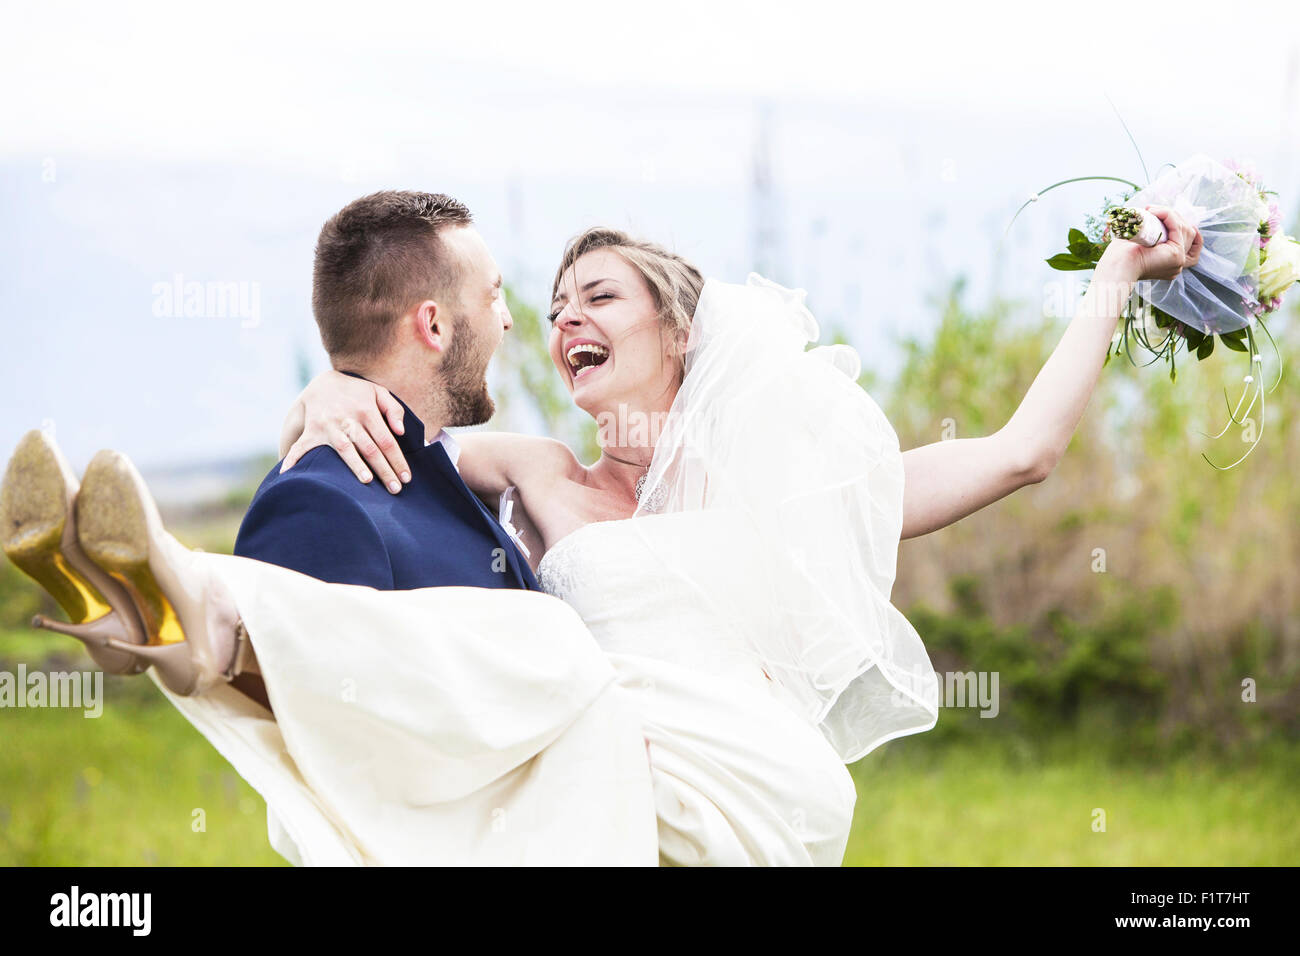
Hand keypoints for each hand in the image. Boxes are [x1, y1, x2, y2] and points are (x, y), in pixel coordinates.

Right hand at [280, 370, 410, 492]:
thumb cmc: (357, 393)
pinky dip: (294, 460)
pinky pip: (303, 447)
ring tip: (368, 483)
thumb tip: (400, 431)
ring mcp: (329, 426)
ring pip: (345, 450)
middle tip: (395, 490)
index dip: (398, 461)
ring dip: (356, 467)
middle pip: (370, 449)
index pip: (387, 441)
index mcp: (367, 411)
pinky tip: (289, 474)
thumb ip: (394, 410)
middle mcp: (348, 419)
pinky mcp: (313, 431)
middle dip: (384, 470)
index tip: (406, 478)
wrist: (324, 383)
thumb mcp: (379, 393)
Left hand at [1103, 205, 1202, 281]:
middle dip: (1173, 217)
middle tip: (1152, 210)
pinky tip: (1154, 211)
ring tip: (1150, 210)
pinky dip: (1168, 216)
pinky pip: (1178, 228)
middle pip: (1187, 233)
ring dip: (1168, 214)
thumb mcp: (1140, 240)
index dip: (1186, 228)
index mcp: (1169, 263)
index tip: (1173, 216)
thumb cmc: (1120, 255)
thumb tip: (1151, 216)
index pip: (1190, 244)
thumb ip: (1150, 232)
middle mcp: (1177, 264)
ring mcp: (1179, 260)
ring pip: (1184, 228)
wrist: (1116, 266)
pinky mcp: (1176, 254)